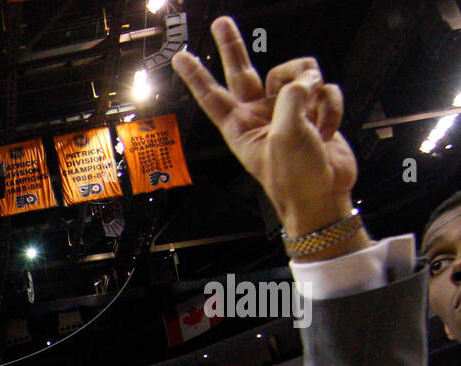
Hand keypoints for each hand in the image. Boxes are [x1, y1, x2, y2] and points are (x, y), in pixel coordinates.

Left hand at [173, 17, 357, 238]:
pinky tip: (328, 129)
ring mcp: (287, 110)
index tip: (181, 57)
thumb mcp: (286, 135)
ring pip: (299, 74)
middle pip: (243, 71)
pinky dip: (332, 108)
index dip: (196, 75)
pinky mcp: (315, 110)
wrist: (324, 194)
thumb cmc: (295, 177)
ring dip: (312, 90)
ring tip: (315, 120)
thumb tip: (307, 80)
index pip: (212, 95)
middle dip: (232, 46)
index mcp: (241, 126)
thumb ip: (291, 98)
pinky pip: (326, 90)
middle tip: (221, 22)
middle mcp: (260, 113)